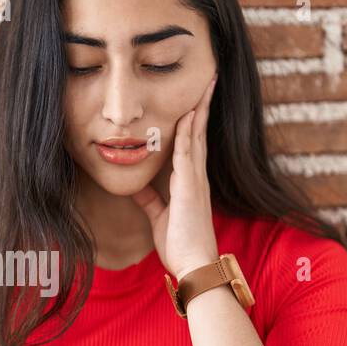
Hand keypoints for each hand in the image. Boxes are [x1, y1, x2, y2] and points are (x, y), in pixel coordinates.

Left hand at [132, 72, 219, 279]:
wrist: (194, 265)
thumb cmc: (180, 245)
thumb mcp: (159, 218)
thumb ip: (150, 200)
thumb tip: (137, 188)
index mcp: (190, 182)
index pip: (192, 143)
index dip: (193, 120)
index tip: (195, 99)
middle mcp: (196, 177)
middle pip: (199, 133)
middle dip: (203, 106)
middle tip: (209, 81)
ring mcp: (196, 180)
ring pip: (197, 137)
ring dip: (200, 111)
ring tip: (206, 86)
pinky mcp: (190, 188)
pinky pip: (188, 154)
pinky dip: (187, 134)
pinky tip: (186, 116)